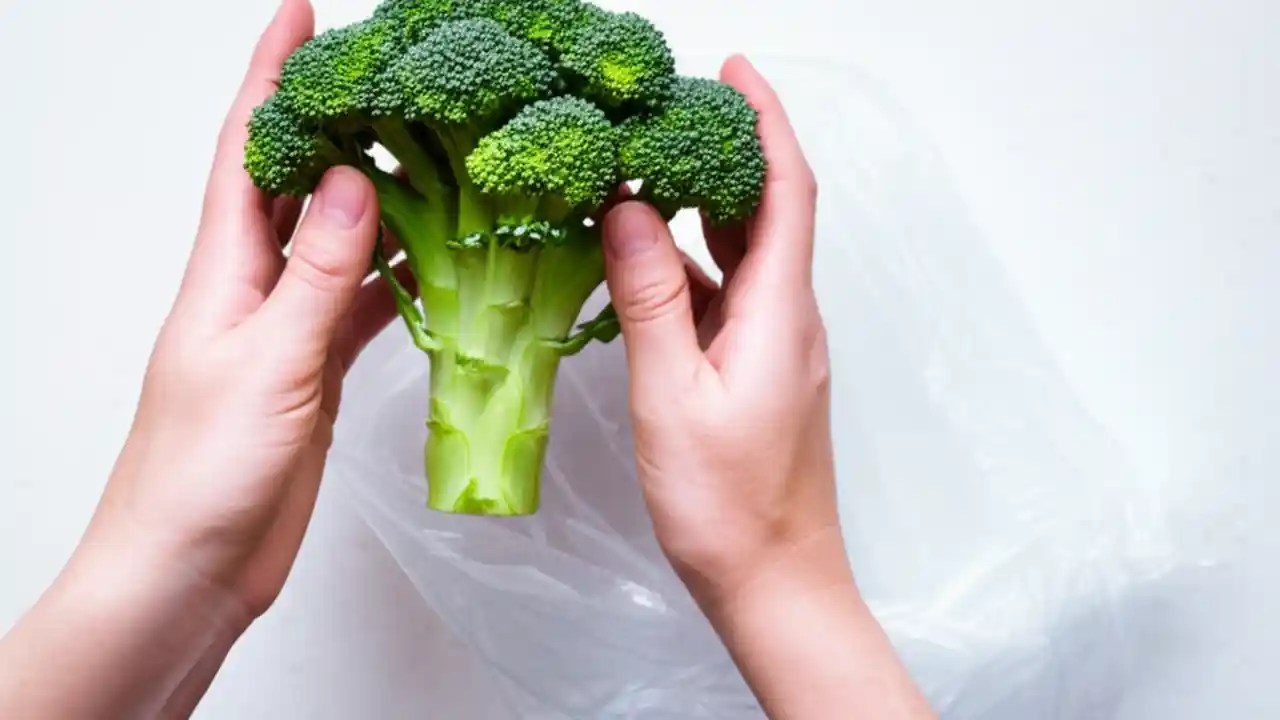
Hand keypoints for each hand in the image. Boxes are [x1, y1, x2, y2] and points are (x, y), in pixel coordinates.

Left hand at [93, 0, 394, 619]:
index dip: (270, 79)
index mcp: (222, 273)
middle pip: (294, 185)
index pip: (245, 153)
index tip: (301, 16)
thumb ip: (315, 274)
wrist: (188, 570)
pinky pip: (360, 304)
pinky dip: (399, 278)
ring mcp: (285, 331)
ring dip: (379, 200)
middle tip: (394, 80)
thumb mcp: (266, 363)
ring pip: (337, 243)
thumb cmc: (199, 475)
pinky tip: (438, 262)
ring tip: (432, 155)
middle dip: (335, 124)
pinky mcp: (313, 373)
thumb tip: (347, 179)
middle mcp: (252, 289)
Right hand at [603, 55, 834, 608]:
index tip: (734, 70)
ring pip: (743, 256)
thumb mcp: (672, 395)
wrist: (777, 583)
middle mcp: (790, 318)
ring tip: (642, 176)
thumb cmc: (728, 505)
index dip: (766, 121)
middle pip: (768, 212)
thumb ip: (651, 299)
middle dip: (727, 152)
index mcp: (781, 313)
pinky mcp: (759, 373)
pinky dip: (689, 270)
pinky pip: (726, 299)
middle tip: (669, 114)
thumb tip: (628, 210)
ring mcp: (777, 347)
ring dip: (702, 211)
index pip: (786, 190)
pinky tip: (642, 268)